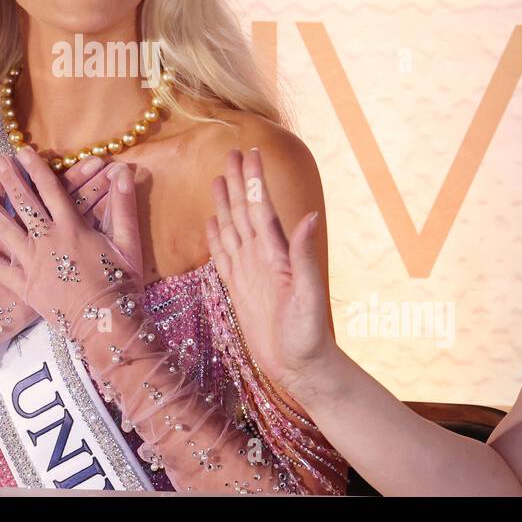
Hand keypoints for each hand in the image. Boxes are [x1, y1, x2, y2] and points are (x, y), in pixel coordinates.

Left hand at [0, 148, 140, 332]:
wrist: (106, 324)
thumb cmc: (122, 283)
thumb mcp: (128, 242)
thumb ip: (123, 205)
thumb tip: (123, 170)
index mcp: (72, 227)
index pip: (50, 189)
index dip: (36, 168)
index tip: (24, 152)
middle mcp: (47, 240)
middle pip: (24, 203)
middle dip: (9, 179)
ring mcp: (32, 263)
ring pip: (4, 229)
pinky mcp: (24, 285)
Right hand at [206, 147, 332, 395]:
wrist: (302, 369)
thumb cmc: (309, 336)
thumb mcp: (308, 294)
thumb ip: (304, 255)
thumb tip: (309, 216)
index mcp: (276, 255)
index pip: (262, 209)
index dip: (255, 182)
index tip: (250, 153)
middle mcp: (262, 259)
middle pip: (244, 212)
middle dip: (237, 182)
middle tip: (231, 153)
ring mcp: (250, 274)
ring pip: (232, 229)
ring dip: (225, 203)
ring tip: (217, 178)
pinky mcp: (240, 291)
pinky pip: (224, 258)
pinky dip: (215, 238)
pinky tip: (212, 223)